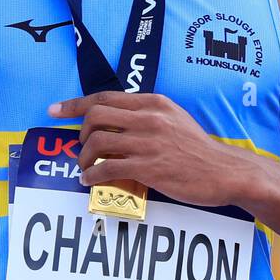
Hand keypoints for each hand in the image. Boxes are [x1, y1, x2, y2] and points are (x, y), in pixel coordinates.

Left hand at [48, 91, 243, 207]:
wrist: (224, 171)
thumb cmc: (198, 148)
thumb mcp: (174, 118)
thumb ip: (146, 114)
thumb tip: (115, 120)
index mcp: (153, 103)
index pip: (104, 97)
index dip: (74, 104)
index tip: (54, 110)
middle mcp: (148, 118)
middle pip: (94, 117)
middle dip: (80, 134)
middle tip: (81, 148)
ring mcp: (148, 143)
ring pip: (97, 144)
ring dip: (83, 158)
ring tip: (85, 169)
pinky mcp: (148, 167)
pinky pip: (107, 169)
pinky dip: (92, 176)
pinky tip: (90, 181)